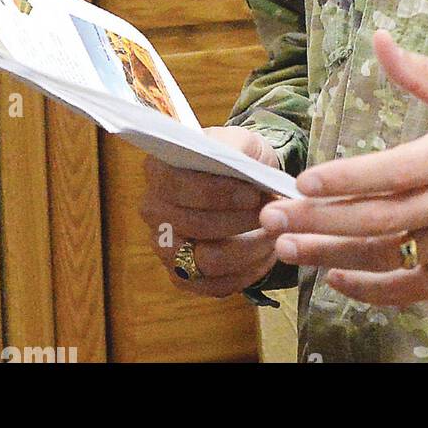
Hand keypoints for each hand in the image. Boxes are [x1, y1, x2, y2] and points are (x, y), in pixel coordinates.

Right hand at [140, 126, 283, 297]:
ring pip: (208, 260)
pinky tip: (266, 253)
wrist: (241, 182)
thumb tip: (240, 167)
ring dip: (249, 249)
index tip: (254, 194)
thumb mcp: (241, 141)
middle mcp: (154, 211)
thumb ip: (237, 149)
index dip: (218, 193)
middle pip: (195, 226)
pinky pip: (216, 285)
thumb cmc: (238, 159)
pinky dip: (247, 271)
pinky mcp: (182, 277)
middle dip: (240, 222)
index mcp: (159, 170)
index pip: (179, 185)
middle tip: (273, 215)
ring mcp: (165, 248)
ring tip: (273, 233)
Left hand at [258, 29, 427, 306]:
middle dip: (320, 220)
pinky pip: (409, 288)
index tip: (306, 180)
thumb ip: (424, 75)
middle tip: (274, 218)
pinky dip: (370, 289)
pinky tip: (336, 279)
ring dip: (332, 254)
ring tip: (289, 248)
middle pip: (377, 219)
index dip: (347, 179)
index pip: (392, 172)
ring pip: (386, 255)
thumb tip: (381, 40)